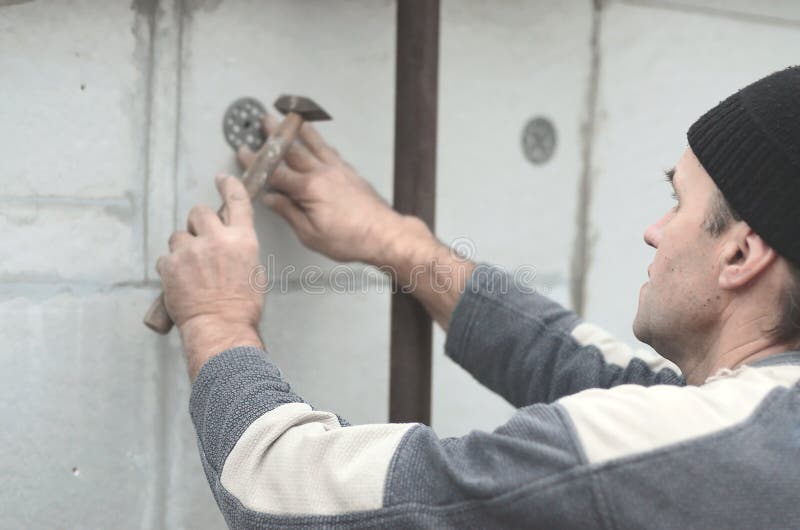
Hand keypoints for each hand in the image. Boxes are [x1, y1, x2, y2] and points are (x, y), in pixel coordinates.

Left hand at [157, 175, 262, 378]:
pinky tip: (181, 284)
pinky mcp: (170, 265)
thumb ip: (240, 250)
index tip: (222, 179)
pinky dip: (171, 269)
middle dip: (197, 224)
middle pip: (199, 212)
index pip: (237, 201)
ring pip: (178, 236)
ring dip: (182, 249)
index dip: (229, 186)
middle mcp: (216, 240)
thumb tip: (229, 243)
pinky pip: (166, 258)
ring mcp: (190, 251)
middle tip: (199, 241)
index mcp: (242, 240)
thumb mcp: (254, 272)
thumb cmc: (241, 307)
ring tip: (191, 272)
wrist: (221, 328)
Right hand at [238, 115, 408, 264]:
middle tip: (264, 121)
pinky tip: (318, 140)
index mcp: (308, 189)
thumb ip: (288, 213)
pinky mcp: (349, 172)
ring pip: (314, 144)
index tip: (245, 152)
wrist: (383, 234)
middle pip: (292, 151)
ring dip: (298, 130)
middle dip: (275, 136)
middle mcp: (322, 173)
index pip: (275, 172)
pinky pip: (330, 151)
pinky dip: (320, 142)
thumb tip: (271, 199)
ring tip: (290, 117)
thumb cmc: (351, 238)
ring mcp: (338, 170)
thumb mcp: (310, 234)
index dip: (257, 162)